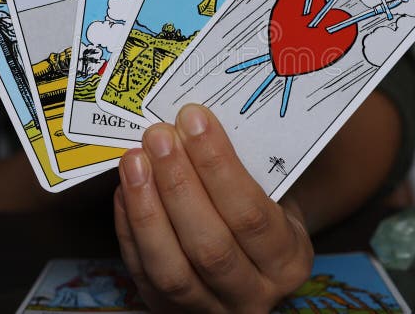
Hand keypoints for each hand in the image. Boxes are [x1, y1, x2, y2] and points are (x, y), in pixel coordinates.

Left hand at [114, 104, 312, 312]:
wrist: (254, 259)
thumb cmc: (263, 211)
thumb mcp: (275, 193)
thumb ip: (247, 166)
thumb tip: (195, 121)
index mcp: (289, 261)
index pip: (251, 215)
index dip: (218, 166)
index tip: (194, 119)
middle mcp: (253, 295)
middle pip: (210, 246)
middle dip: (179, 184)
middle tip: (159, 136)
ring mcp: (209, 310)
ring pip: (171, 269)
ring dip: (147, 208)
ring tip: (135, 160)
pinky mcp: (168, 312)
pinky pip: (143, 273)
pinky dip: (129, 228)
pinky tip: (125, 189)